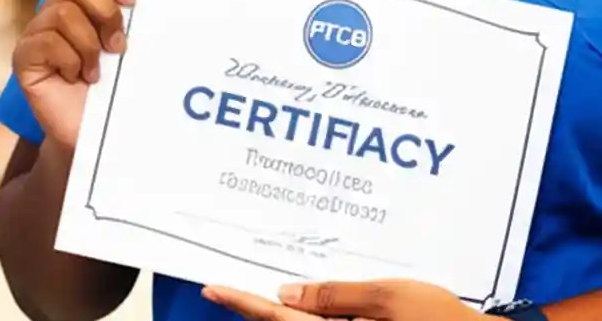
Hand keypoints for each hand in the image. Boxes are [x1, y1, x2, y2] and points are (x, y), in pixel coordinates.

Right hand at [12, 0, 134, 149]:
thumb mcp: (134, 44)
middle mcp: (58, 8)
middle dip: (107, 14)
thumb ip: (133, 14)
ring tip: (98, 70)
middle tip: (118, 46)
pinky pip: (47, 43)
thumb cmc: (121, 86)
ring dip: (90, 45)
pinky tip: (78, 78)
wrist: (100, 132)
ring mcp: (37, 32)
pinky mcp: (24, 58)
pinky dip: (71, 62)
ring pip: (65, 13)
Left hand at [202, 280, 486, 320]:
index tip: (212, 287)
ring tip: (279, 288)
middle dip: (261, 307)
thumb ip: (336, 296)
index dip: (242, 301)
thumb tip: (289, 294)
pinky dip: (321, 316)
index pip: (276, 320)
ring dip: (292, 312)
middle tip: (235, 284)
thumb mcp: (389, 298)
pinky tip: (323, 301)